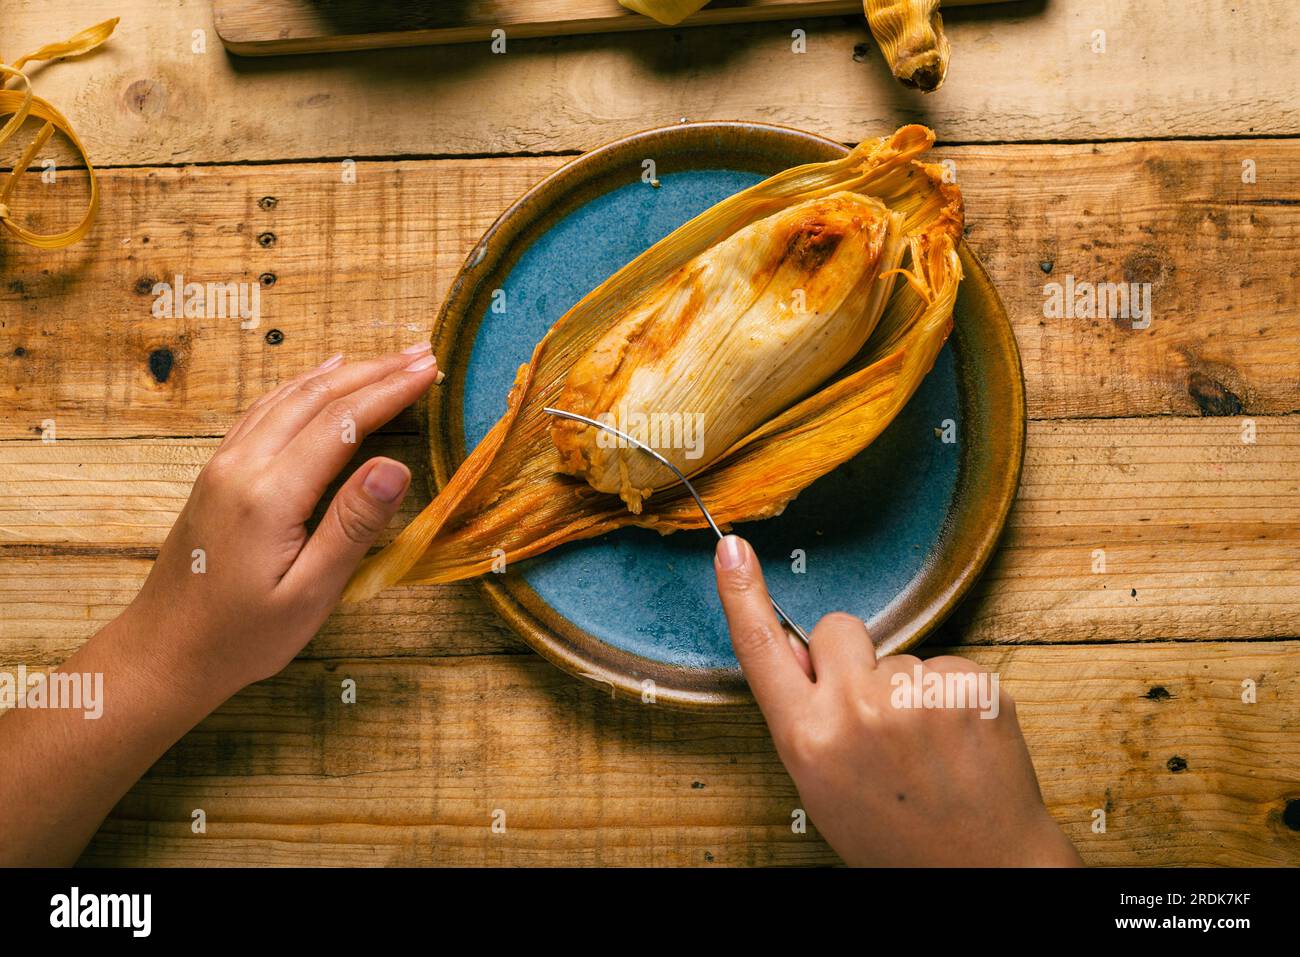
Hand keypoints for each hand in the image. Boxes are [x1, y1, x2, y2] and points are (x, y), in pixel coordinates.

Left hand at [129, 343, 441, 698]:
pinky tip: (321, 378)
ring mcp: (223, 465)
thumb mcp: (310, 594)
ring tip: (386, 359)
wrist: (163, 653)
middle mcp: (241, 467)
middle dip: (373, 371)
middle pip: (316, 398)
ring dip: (341, 373)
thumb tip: (394, 467)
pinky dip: (302, 386)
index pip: (341, 423)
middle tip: (421, 354)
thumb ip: (352, 526)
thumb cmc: (242, 636)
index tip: (430, 371)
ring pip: (287, 397)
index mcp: (269, 495)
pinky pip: (265, 411)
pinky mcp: (217, 474)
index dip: (389, 392)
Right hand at [713, 534, 1081, 866]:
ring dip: (910, 688)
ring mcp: (915, 696)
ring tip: (929, 750)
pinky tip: (960, 743)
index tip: (731, 546)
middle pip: (840, 629)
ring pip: (900, 655)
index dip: (742, 593)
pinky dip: (955, 698)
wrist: (982, 869)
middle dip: (853, 654)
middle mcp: (855, 710)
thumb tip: (803, 654)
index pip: (762, 649)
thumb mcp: (823, 785)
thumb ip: (807, 717)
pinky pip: (948, 667)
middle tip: (877, 711)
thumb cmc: (896, 836)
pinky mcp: (969, 687)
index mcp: (808, 739)